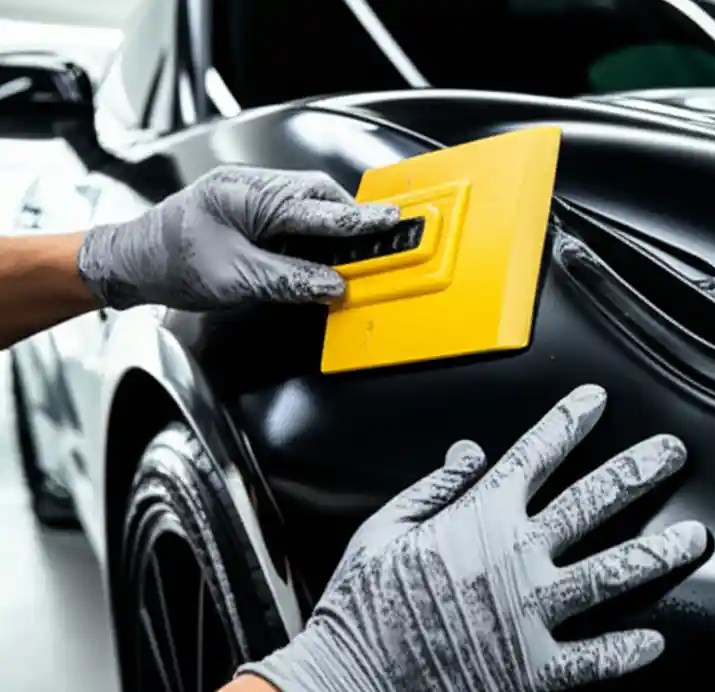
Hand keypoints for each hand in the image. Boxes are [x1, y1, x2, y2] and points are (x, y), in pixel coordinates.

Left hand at [77, 165, 399, 309]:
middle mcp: (248, 185)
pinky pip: (291, 209)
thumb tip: (332, 285)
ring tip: (354, 244)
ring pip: (306, 199)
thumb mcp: (234, 280)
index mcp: (244, 195)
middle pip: (316, 194)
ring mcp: (247, 191)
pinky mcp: (246, 204)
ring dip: (331, 221)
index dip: (356, 221)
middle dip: (349, 215)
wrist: (128, 262)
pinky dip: (312, 226)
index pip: (314, 210)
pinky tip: (320, 245)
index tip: (389, 223)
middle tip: (380, 234)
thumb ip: (288, 280)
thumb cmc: (169, 265)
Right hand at [238, 384, 709, 691]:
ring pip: (612, 572)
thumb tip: (467, 453)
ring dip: (659, 553)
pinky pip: (595, 657)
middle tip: (671, 454)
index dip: (570, 421)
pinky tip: (656, 639)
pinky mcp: (534, 668)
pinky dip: (628, 650)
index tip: (596, 401)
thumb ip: (432, 488)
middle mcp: (514, 557)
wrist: (349, 688)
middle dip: (638, 471)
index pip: (535, 454)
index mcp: (477, 518)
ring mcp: (529, 612)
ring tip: (693, 538)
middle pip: (593, 502)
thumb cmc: (361, 614)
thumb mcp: (382, 531)